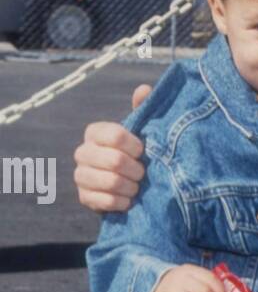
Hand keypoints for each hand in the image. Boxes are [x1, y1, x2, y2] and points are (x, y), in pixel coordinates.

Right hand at [73, 84, 150, 211]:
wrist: (127, 186)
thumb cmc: (135, 155)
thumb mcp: (141, 133)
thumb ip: (142, 111)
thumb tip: (144, 89)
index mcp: (95, 132)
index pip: (116, 135)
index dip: (135, 146)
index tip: (143, 152)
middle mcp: (82, 151)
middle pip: (115, 161)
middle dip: (136, 170)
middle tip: (142, 174)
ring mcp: (80, 175)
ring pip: (110, 182)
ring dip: (130, 187)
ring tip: (136, 187)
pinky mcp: (83, 197)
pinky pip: (105, 201)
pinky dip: (122, 202)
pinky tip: (127, 200)